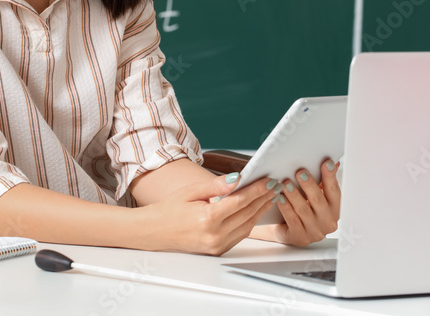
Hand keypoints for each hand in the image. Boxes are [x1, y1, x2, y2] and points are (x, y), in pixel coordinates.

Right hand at [142, 172, 275, 254]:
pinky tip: (255, 210)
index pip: (240, 201)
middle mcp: (214, 235)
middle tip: (275, 185)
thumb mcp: (191, 191)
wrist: (155, 232)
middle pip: (247, 214)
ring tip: (269, 196)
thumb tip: (238, 178)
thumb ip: (216, 185)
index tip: (269, 179)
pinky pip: (240, 235)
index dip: (257, 189)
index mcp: (207, 218)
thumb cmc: (170, 209)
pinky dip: (250, 221)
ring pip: (247, 226)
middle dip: (263, 198)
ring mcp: (217, 246)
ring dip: (260, 210)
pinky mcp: (218, 250)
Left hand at [268, 159, 340, 246]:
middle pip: (318, 200)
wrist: (286, 229)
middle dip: (309, 185)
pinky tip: (280, 198)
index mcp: (334, 209)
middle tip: (300, 172)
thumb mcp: (314, 195)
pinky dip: (286, 207)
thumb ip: (323, 181)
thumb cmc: (303, 208)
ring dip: (294, 195)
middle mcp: (328, 222)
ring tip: (286, 183)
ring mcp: (314, 232)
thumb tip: (333, 163)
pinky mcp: (300, 237)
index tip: (326, 163)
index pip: (334, 191)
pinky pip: (292, 220)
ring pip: (304, 210)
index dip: (330, 176)